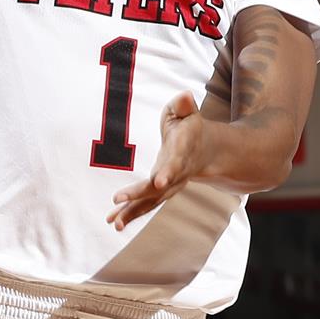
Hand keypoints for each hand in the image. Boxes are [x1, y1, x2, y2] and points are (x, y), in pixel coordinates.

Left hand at [107, 93, 209, 229]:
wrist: (207, 151)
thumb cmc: (190, 127)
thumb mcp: (188, 111)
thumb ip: (184, 105)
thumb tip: (184, 96)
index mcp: (183, 151)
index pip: (175, 163)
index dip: (168, 172)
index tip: (159, 182)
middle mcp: (177, 173)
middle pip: (160, 187)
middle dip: (139, 193)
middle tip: (118, 199)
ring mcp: (169, 185)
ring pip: (151, 201)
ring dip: (132, 211)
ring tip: (113, 222)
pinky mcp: (160, 191)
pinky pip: (146, 204)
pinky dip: (130, 213)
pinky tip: (113, 221)